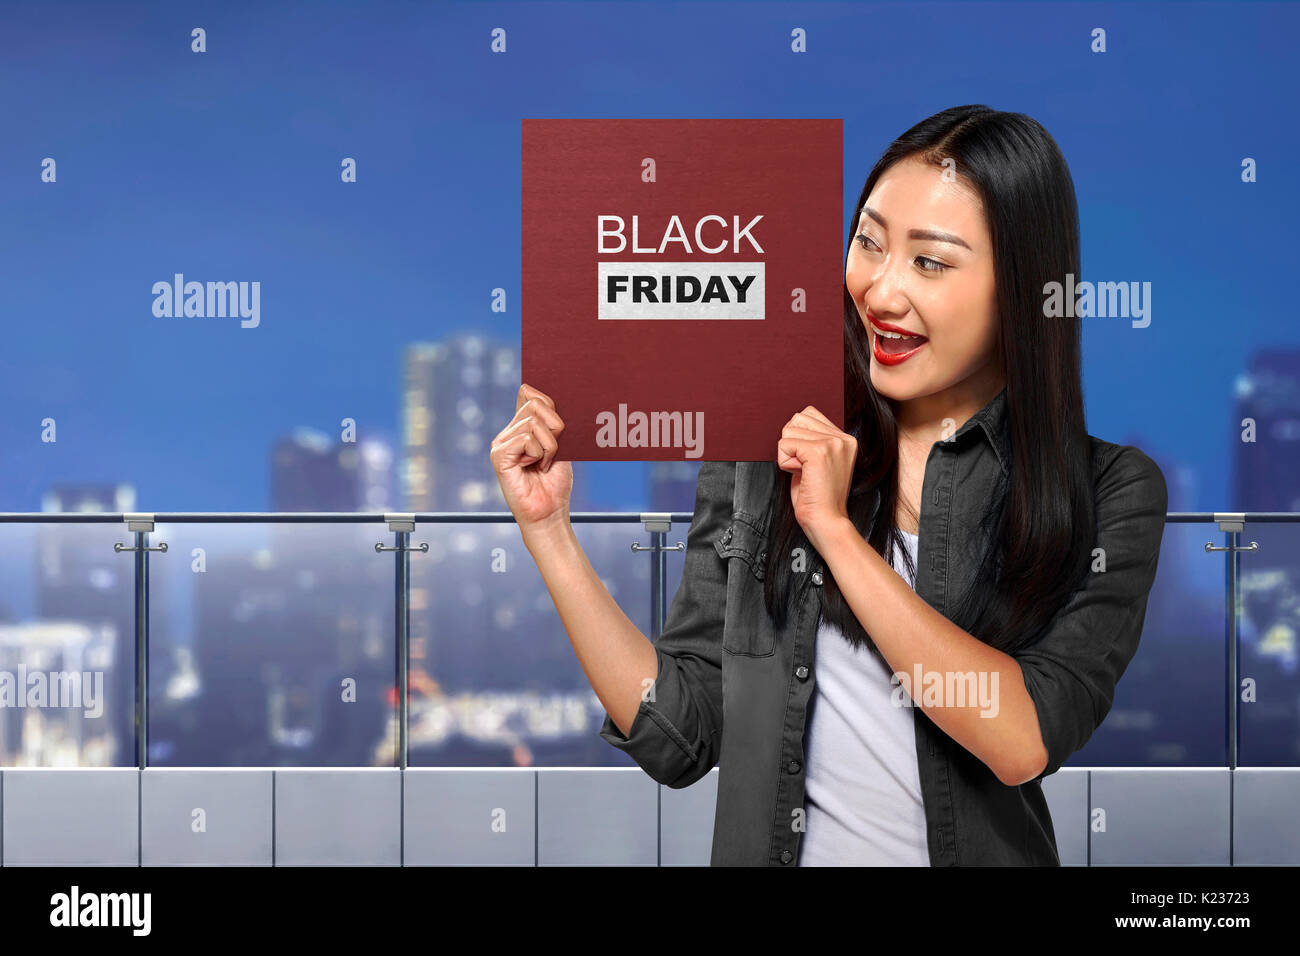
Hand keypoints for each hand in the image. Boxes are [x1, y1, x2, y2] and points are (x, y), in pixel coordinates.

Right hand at [490, 384, 572, 534]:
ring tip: (543, 464)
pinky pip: (527, 439)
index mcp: (521, 427)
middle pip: (535, 405)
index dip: (547, 401)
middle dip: (555, 428)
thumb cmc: (555, 483)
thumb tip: (542, 395)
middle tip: (553, 453)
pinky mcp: (498, 455)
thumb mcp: (560, 445)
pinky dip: (539, 454)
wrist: (550, 512)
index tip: (559, 422)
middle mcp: (508, 432)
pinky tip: (534, 468)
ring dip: (550, 447)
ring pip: (534, 423)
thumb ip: (552, 421)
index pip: (529, 394)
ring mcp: (501, 443)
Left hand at [776, 405, 855, 541]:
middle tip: (805, 468)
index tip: (808, 462)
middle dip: (792, 444)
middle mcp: (842, 437)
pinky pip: (784, 445)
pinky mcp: (819, 452)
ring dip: (788, 454)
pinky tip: (800, 475)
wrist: (826, 521)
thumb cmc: (818, 497)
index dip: (798, 437)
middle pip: (796, 420)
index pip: (808, 414)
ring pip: (788, 431)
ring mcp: (832, 443)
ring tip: (804, 473)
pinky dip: (784, 462)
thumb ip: (812, 440)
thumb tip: (791, 424)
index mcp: (845, 438)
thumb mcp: (819, 462)